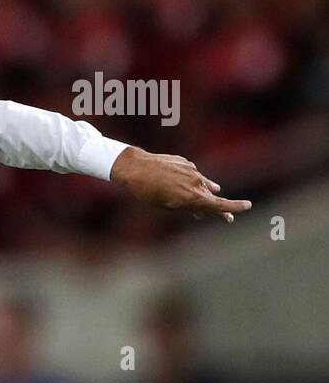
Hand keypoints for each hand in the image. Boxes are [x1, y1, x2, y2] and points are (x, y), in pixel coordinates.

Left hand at [110, 147, 251, 223]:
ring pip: (204, 185)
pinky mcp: (186, 163)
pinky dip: (191, 181)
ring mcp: (192, 171)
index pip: (219, 204)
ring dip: (204, 192)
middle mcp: (197, 183)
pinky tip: (180, 182)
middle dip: (218, 208)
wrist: (135, 167)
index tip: (248, 205)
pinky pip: (193, 175)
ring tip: (210, 197)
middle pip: (212, 197)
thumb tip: (200, 210)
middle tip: (226, 219)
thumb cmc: (147, 192)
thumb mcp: (166, 206)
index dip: (235, 206)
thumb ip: (186, 208)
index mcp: (193, 197)